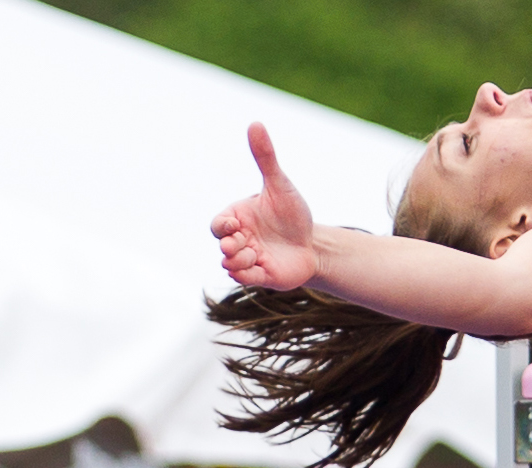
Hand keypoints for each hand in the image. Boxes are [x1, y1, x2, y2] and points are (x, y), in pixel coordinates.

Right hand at [211, 123, 317, 288]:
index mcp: (238, 219)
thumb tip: (255, 124)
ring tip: (256, 253)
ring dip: (240, 260)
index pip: (217, 225)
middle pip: (222, 245)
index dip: (221, 226)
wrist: (314, 243)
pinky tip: (260, 265)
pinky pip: (244, 279)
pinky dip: (247, 274)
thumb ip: (265, 158)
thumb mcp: (280, 185)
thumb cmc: (294, 214)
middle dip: (229, 245)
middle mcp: (239, 240)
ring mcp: (248, 259)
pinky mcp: (260, 276)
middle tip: (241, 241)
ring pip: (230, 264)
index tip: (233, 225)